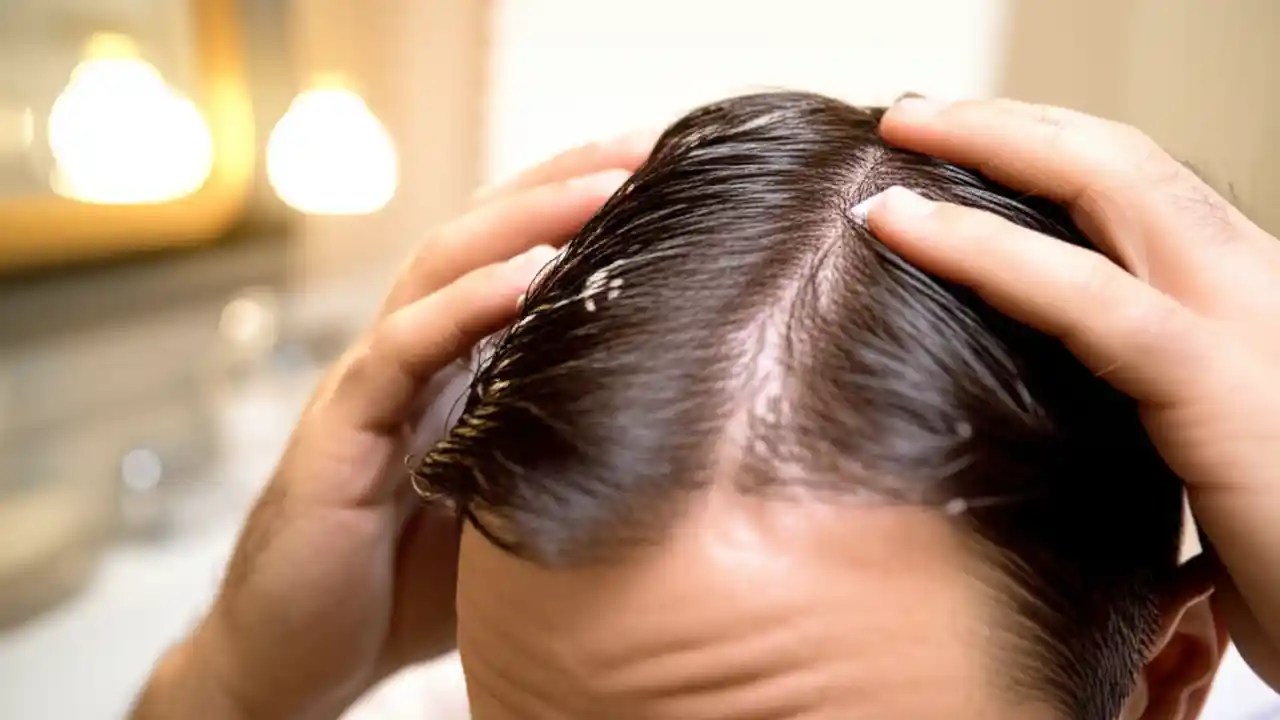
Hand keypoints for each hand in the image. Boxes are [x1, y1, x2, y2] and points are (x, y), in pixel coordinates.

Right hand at [132, 131, 655, 719]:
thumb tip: (669, 438)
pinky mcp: (337, 431)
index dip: (575, 212)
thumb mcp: (504, 504)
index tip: (659, 175)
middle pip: (480, 241)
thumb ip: (555, 455)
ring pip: (438, 273)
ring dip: (522, 224)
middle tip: (644, 148)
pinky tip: (522, 280)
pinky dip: (459, 310)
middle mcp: (408, 359)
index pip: (512, 263)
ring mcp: (369, 386)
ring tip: (602, 189)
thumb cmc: (404, 584)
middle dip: (560, 187)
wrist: (295, 655)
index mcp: (450, 369)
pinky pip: (399, 351)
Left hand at [860, 97, 1279, 689]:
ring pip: (1109, 187)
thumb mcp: (1210, 457)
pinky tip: (896, 222)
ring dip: (990, 142)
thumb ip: (1144, 410)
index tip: (950, 150)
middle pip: (1119, 161)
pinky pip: (1085, 298)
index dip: (1043, 156)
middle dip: (1010, 122)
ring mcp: (1246, 320)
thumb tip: (1049, 413)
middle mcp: (1251, 285)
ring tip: (899, 129)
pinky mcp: (1219, 381)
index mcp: (1242, 300)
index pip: (1137, 193)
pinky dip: (979, 249)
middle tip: (910, 115)